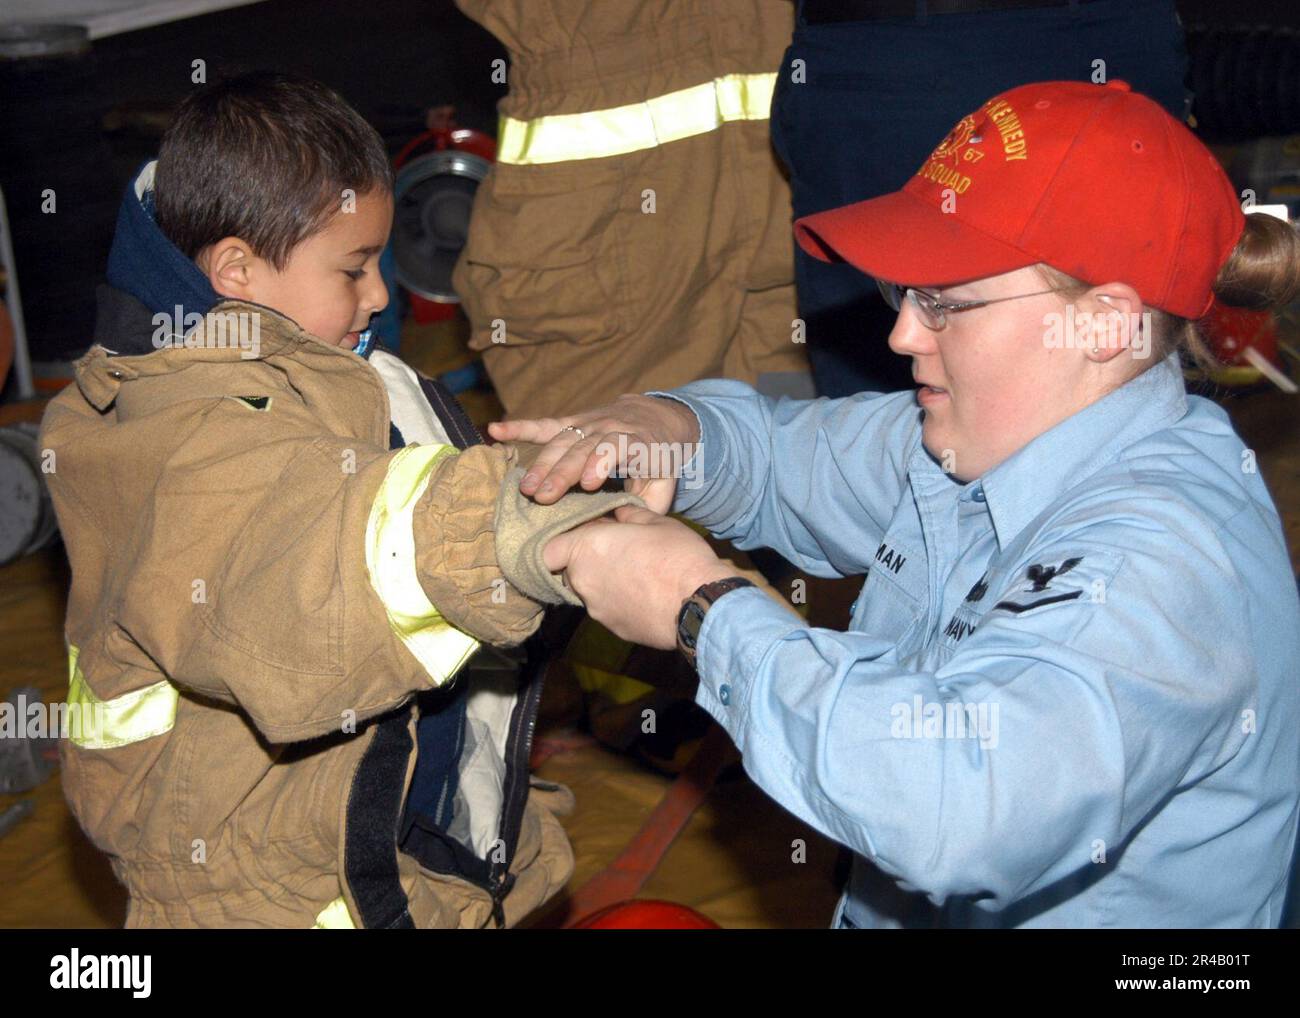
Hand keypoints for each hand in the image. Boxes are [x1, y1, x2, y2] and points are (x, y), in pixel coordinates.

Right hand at [486, 394, 700, 513]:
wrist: (656, 419)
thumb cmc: (659, 461)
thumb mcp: (664, 483)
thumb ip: (648, 505)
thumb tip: (626, 530)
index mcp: (636, 441)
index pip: (616, 448)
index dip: (601, 462)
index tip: (588, 483)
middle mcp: (610, 427)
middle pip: (582, 447)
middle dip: (561, 472)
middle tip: (542, 497)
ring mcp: (588, 423)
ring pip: (562, 440)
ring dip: (542, 463)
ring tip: (525, 488)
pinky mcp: (572, 422)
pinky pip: (544, 425)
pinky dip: (519, 427)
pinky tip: (496, 430)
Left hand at [542, 504, 735, 649]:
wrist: (699, 605)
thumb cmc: (677, 556)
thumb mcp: (656, 522)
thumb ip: (628, 516)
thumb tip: (617, 514)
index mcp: (587, 548)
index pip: (548, 550)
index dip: (561, 543)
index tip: (582, 536)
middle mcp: (583, 580)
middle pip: (569, 570)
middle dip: (586, 560)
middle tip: (615, 551)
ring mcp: (596, 608)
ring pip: (589, 591)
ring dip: (603, 581)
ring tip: (635, 574)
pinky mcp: (612, 628)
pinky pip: (607, 609)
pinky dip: (619, 602)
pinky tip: (644, 595)